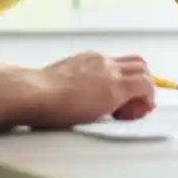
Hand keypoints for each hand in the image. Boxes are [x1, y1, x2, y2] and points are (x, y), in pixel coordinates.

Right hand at [0, 52, 157, 129]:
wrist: (31, 92)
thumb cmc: (35, 96)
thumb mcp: (57, 86)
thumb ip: (72, 90)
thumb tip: (73, 106)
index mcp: (87, 61)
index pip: (119, 65)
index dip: (127, 82)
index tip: (123, 101)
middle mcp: (102, 62)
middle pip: (138, 64)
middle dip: (142, 83)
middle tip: (133, 106)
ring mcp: (109, 73)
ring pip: (145, 72)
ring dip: (145, 91)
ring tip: (131, 113)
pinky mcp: (115, 88)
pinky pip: (145, 87)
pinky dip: (145, 100)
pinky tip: (130, 115)